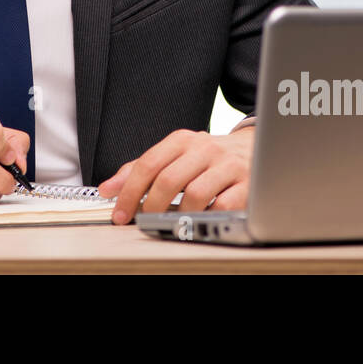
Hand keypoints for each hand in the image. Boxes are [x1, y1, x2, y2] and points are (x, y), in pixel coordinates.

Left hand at [97, 127, 253, 224]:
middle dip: (150, 206)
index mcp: (183, 140)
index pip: (148, 164)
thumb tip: (107, 189)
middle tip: (143, 221)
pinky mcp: (248, 183)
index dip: (129, 191)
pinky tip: (202, 220)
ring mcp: (228, 165)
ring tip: (174, 222)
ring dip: (179, 214)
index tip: (119, 214)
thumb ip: (141, 170)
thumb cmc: (209, 159)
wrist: (255, 149)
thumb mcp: (175, 156)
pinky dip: (208, 218)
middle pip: (168, 179)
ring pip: (195, 194)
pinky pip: (223, 206)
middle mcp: (205, 148)